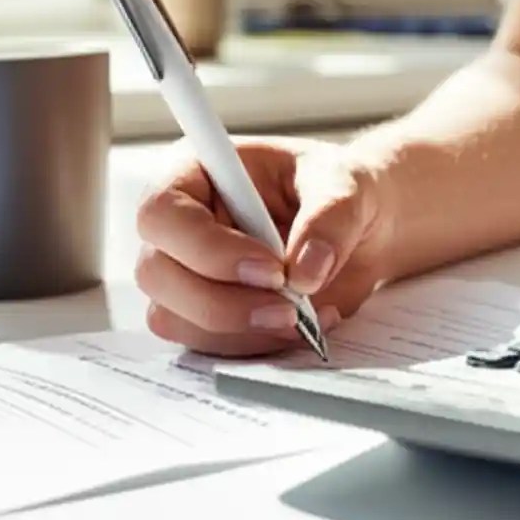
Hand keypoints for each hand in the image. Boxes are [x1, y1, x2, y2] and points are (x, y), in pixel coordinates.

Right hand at [134, 138, 392, 356]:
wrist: (363, 229)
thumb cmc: (338, 190)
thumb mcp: (347, 185)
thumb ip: (330, 219)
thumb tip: (304, 272)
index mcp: (197, 174)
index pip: (164, 212)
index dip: (208, 248)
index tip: (272, 270)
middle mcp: (180, 227)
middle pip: (156, 274)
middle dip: (222, 303)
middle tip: (290, 308)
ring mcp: (186, 275)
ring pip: (174, 318)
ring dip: (241, 330)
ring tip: (305, 315)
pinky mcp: (205, 315)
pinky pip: (206, 345)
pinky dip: (256, 344)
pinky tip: (303, 325)